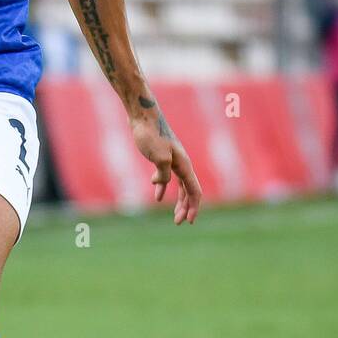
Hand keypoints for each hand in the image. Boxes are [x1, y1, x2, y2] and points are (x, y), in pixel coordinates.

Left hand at [130, 105, 201, 224]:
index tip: (189, 221)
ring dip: (178, 201)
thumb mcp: (158, 156)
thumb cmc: (150, 134)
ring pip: (180, 185)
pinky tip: (158, 196)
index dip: (194, 207)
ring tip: (174, 215)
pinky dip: (164, 188)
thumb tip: (161, 184)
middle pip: (189, 190)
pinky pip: (167, 177)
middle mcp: (182, 163)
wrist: (142, 115)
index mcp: (184, 164)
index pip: (194, 191)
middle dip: (186, 207)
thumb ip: (163, 174)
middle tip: (178, 222)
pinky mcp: (162, 157)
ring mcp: (172, 160)